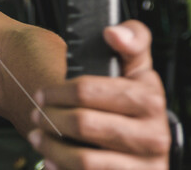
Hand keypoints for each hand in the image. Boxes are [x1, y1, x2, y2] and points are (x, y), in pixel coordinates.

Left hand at [27, 20, 170, 168]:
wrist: (141, 142)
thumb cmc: (128, 100)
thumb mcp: (135, 67)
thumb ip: (133, 39)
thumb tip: (114, 33)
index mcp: (151, 99)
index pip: (89, 91)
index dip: (59, 91)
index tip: (43, 92)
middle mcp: (154, 136)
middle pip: (84, 124)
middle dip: (52, 118)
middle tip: (37, 114)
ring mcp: (146, 165)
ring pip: (85, 160)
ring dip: (52, 147)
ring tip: (39, 137)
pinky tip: (54, 161)